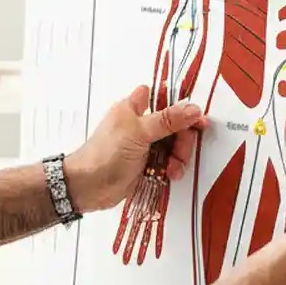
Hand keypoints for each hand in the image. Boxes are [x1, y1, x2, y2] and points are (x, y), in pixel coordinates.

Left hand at [63, 84, 207, 213]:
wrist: (89, 187)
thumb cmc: (106, 154)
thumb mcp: (139, 132)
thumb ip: (167, 120)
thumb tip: (193, 109)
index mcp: (134, 108)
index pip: (163, 97)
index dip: (180, 105)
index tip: (196, 118)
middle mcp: (140, 124)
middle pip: (175, 124)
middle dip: (182, 139)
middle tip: (179, 150)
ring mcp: (145, 145)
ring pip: (174, 145)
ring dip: (179, 157)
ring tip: (172, 168)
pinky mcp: (147, 164)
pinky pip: (169, 162)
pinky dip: (173, 168)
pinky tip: (169, 174)